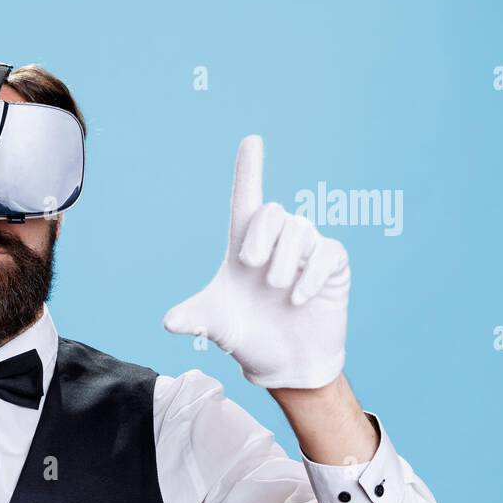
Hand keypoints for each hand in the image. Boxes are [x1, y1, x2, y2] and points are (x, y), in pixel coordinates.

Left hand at [162, 135, 349, 388]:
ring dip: (285, 260)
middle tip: (253, 267)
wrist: (284, 363)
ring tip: (279, 290)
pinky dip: (311, 275)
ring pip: (300, 230)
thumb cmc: (247, 336)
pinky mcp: (332, 266)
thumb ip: (192, 319)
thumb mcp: (215, 325)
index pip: (247, 199)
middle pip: (274, 212)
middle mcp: (276, 243)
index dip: (250, 170)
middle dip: (261, 236)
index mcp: (244, 247)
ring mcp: (306, 253)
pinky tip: (299, 298)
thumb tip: (169, 322)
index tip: (252, 140)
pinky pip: (327, 252)